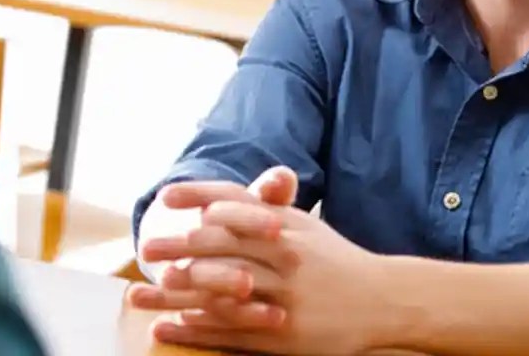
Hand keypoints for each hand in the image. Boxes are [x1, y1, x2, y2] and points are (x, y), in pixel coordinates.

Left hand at [132, 187, 389, 354]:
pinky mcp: (284, 333)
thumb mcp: (304, 227)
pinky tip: (171, 326)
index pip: (237, 202)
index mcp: (288, 226)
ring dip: (180, 291)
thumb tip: (217, 203)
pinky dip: (198, 328)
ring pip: (222, 290)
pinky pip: (233, 330)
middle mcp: (285, 256)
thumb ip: (267, 211)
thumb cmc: (335, 260)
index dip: (200, 196)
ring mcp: (284, 296)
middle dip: (179, 245)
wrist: (383, 300)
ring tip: (146, 290)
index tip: (166, 196)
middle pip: (222, 246)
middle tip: (147, 248)